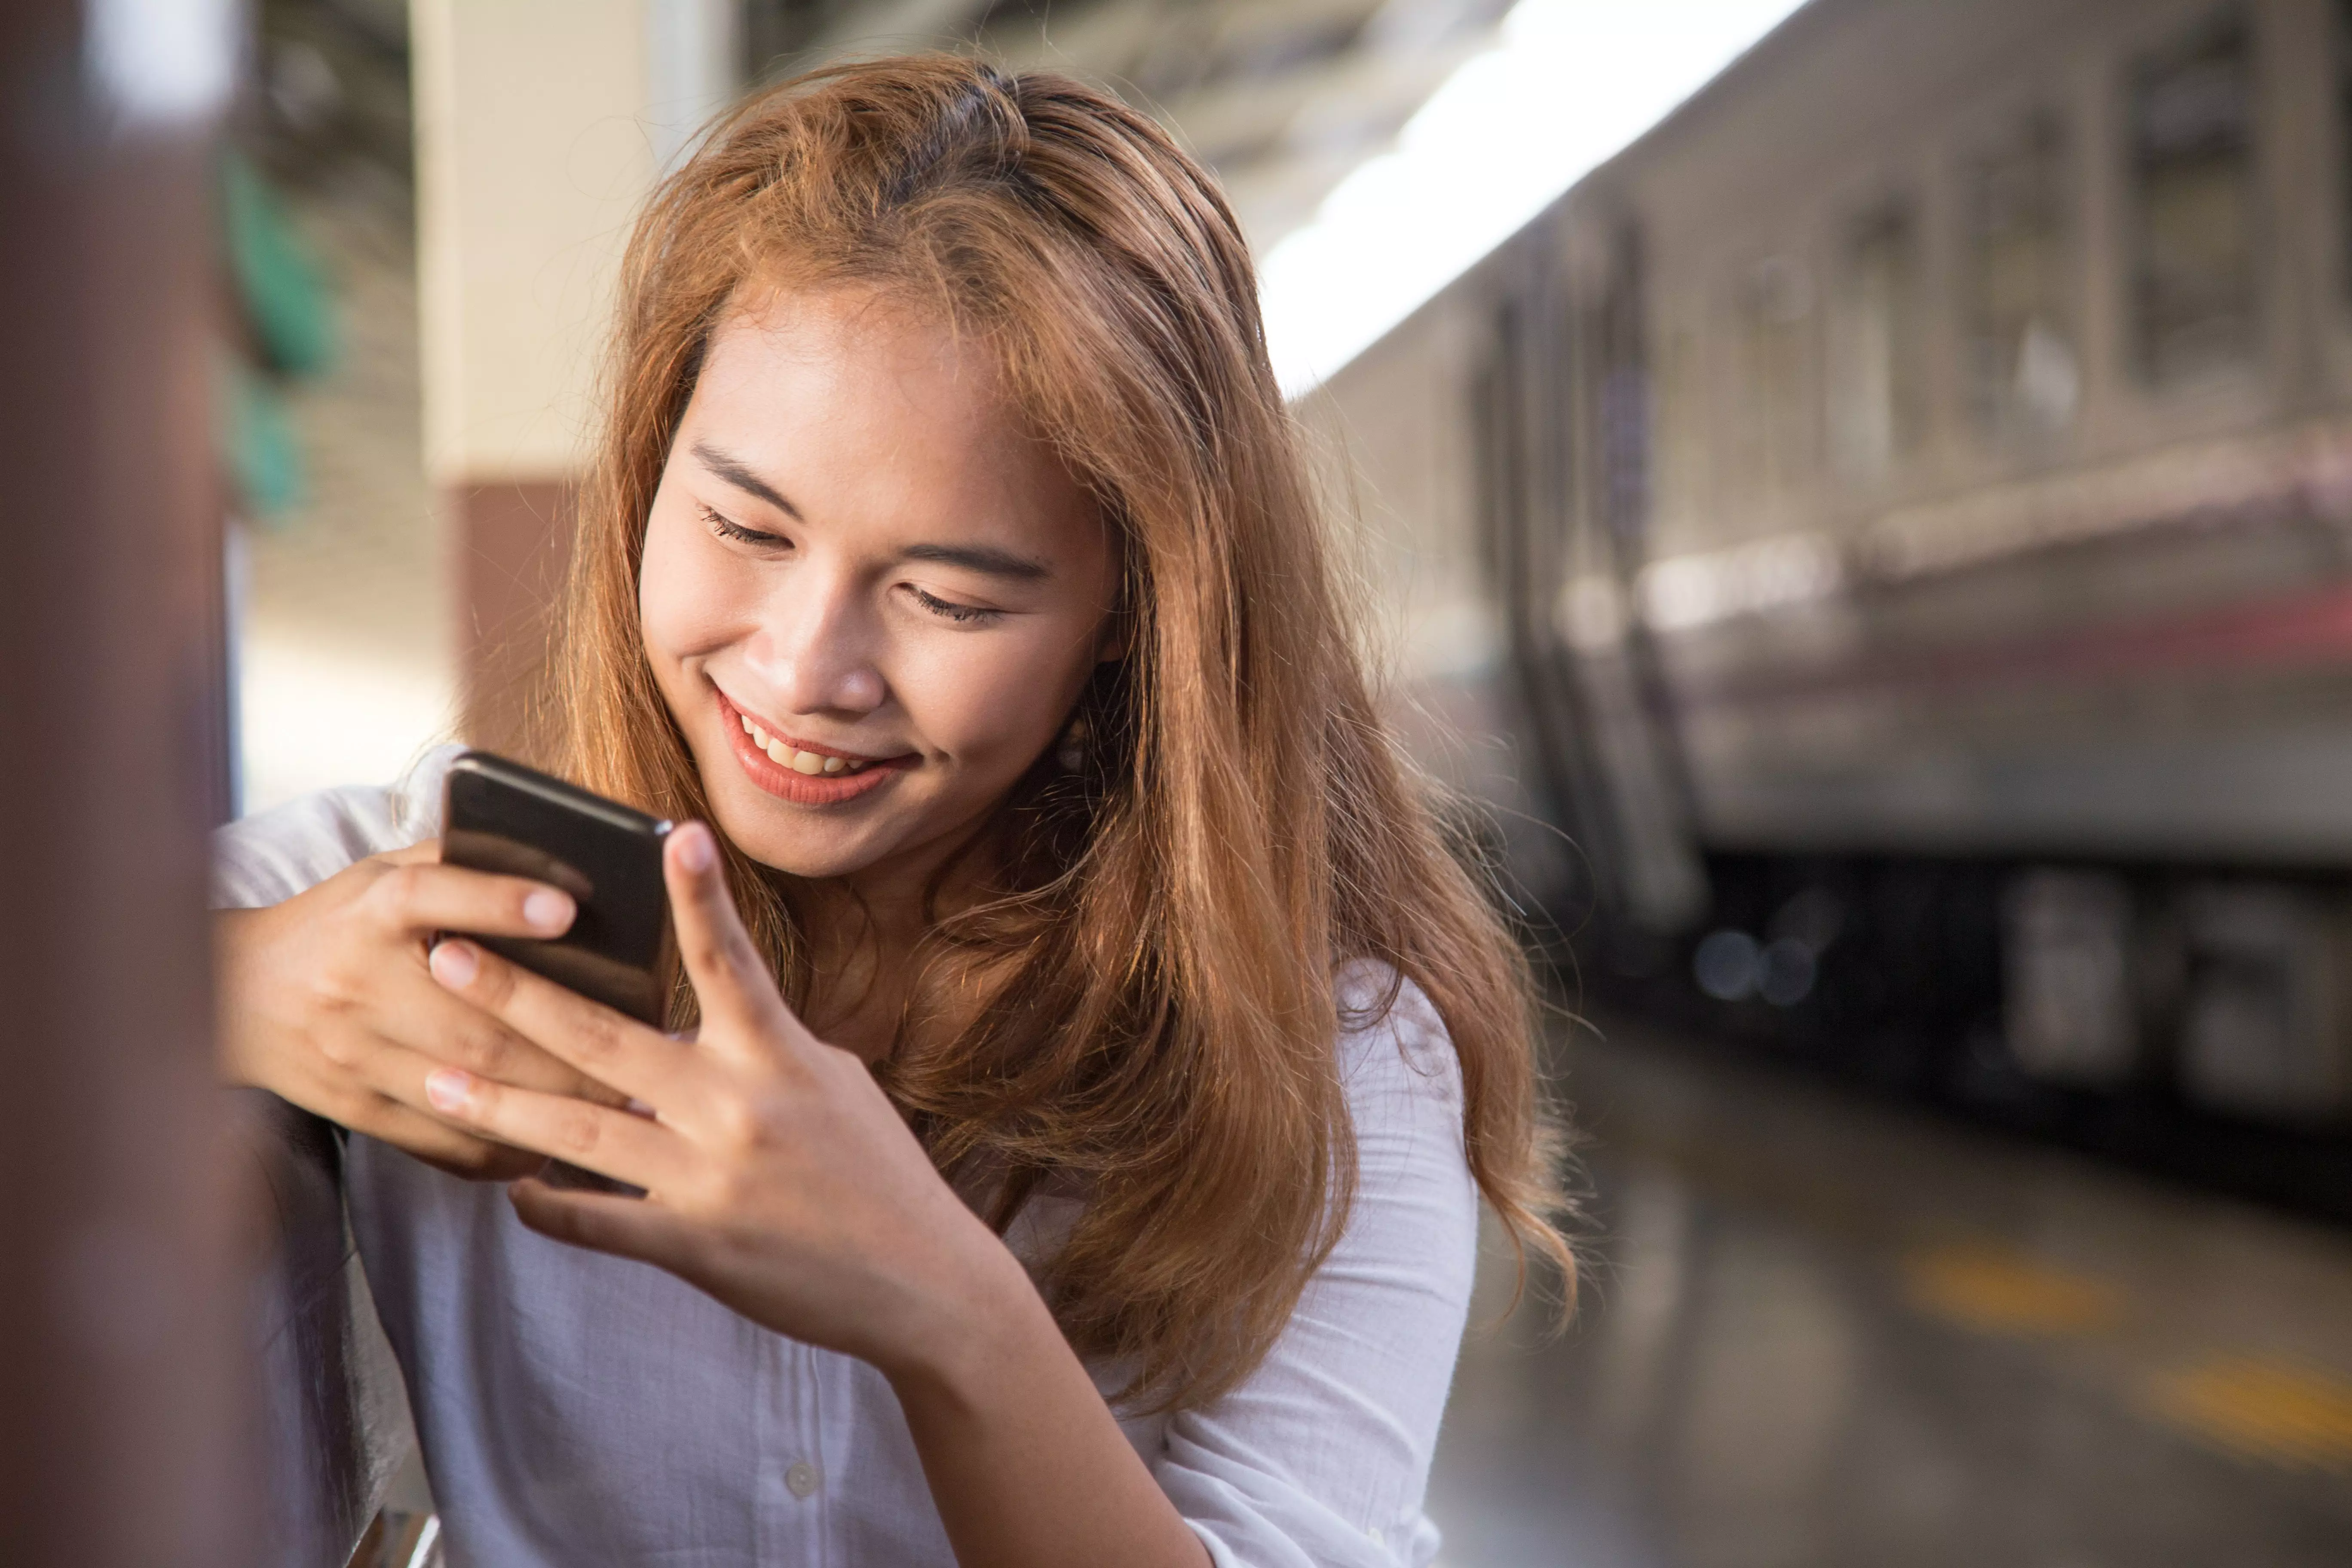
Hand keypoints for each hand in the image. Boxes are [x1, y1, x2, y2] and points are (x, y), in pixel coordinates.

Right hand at [216, 840, 631, 1179]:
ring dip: (548, 1105)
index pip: (434, 893)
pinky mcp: (352, 1105)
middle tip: (642, 1057)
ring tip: (619, 1111)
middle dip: (566, 1048)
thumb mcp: (382, 875)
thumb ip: (458, 866)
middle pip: (474, 1022)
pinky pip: (437, 1138)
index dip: (501, 902)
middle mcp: (360, 980)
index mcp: (371, 908)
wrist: (227, 993)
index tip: (569, 908)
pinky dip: (498, 1147)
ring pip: (466, 1088)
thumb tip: (562, 864)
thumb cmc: (338, 924)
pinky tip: (550, 1148)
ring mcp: (353, 1051)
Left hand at [417, 822, 1021, 1374]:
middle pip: (606, 1040)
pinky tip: (509, 1187)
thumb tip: (687, 1021)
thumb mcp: (830, 1084)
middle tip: (447, 956)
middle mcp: (737, 1108)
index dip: (699, 894)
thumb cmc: (878, 1171)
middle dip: (519, 994)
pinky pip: (596, 1222)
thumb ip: (758, 1047)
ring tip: (434, 1074)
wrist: (921, 1281)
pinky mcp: (694, 1246)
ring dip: (498, 1101)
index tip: (670, 832)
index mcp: (779, 1056)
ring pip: (576, 1134)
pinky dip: (547, 1205)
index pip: (730, 959)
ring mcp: (709, 1179)